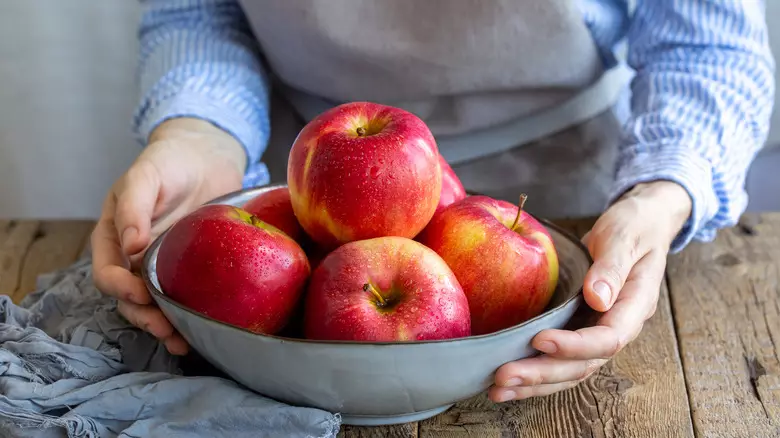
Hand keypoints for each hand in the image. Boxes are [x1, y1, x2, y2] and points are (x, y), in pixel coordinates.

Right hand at [90, 118, 246, 354]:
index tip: (140, 294)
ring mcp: (161, 266)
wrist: (205, 156)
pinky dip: (186, 318)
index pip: (107, 272)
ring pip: (153, 305)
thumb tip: (131, 245)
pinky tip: (197, 334)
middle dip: (144, 317)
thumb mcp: (146, 174)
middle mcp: (133, 257)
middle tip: (165, 329)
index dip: (120, 288)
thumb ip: (134, 206)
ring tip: (182, 342)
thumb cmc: (169, 161)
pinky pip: (182, 298)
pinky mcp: (188, 269)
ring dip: (163, 326)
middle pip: (128, 299)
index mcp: (113, 236)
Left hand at [488, 180, 691, 401]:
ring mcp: (598, 331)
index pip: (607, 340)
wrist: (639, 225)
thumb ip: (612, 267)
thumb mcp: (625, 237)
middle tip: (503, 376)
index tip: (538, 339)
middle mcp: (617, 327)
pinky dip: (534, 372)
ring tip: (498, 390)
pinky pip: (559, 359)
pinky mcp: (580, 328)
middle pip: (582, 365)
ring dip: (534, 383)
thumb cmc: (633, 226)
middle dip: (542, 373)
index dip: (573, 345)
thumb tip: (598, 298)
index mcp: (634, 307)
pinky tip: (509, 381)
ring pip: (569, 370)